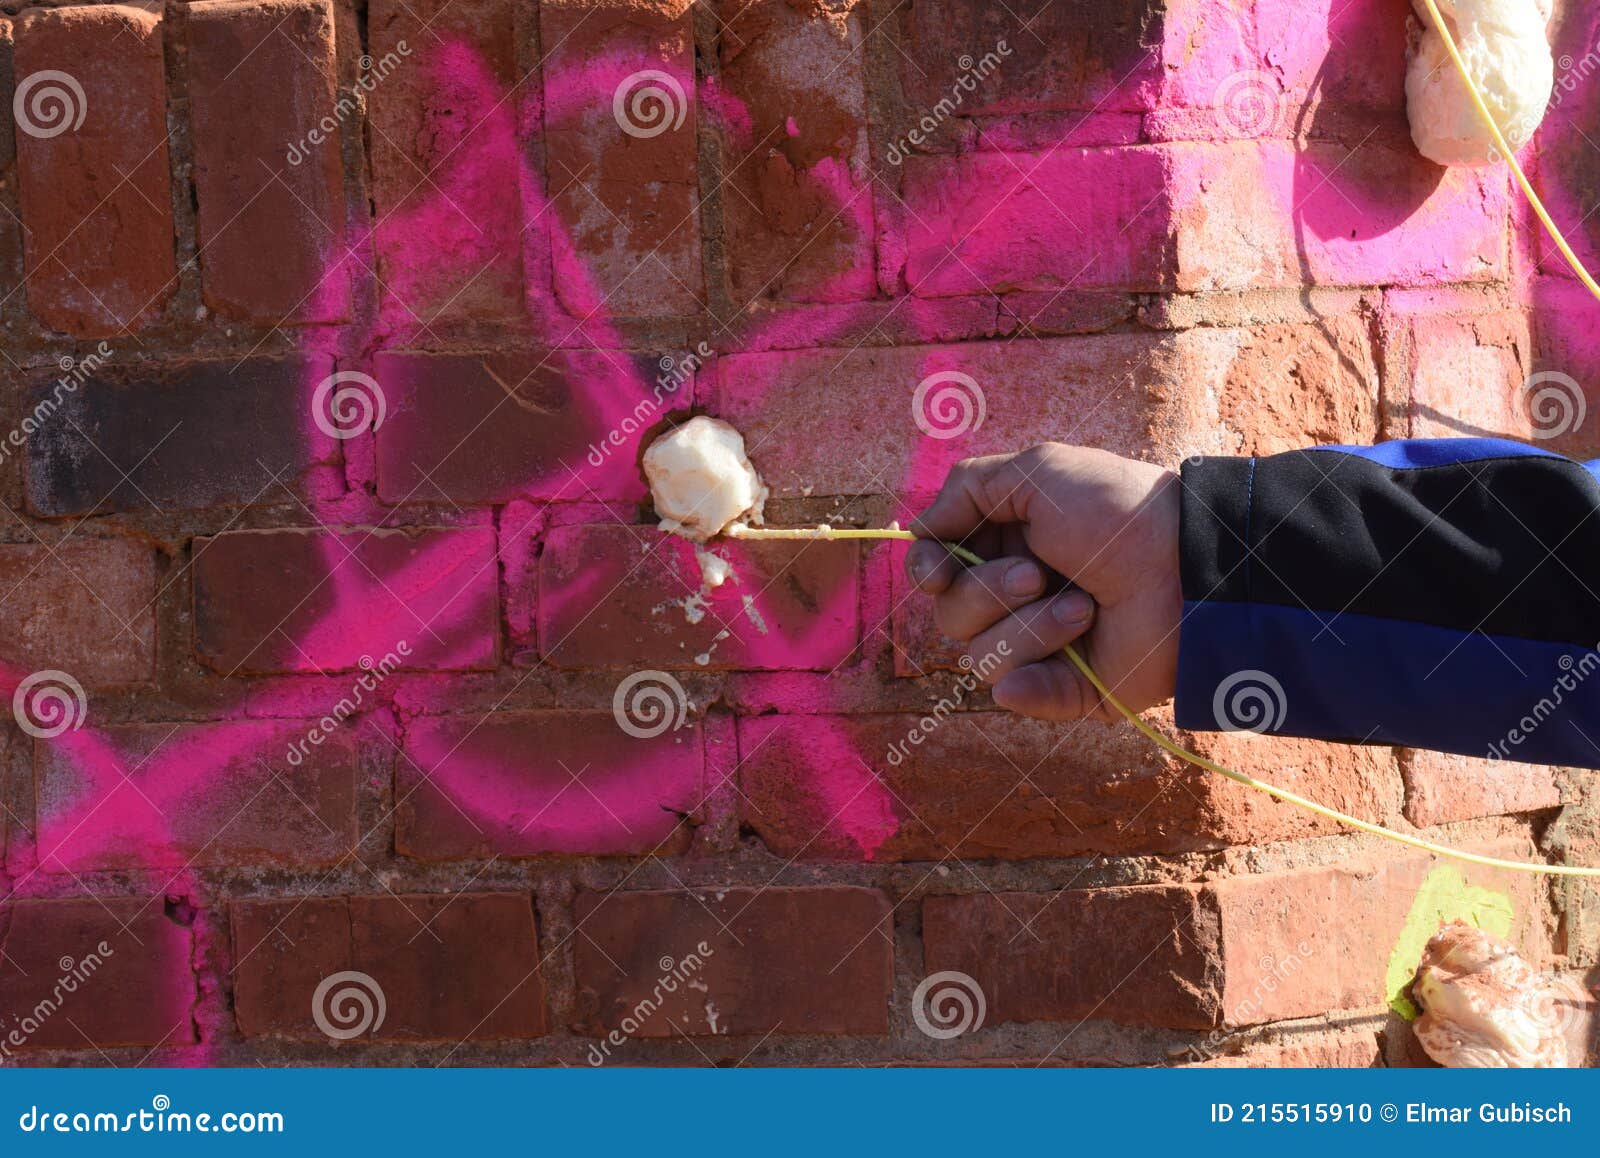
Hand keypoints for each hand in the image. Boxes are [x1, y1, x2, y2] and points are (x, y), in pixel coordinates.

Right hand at [906, 444, 1181, 721]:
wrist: (1184, 566)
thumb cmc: (1115, 510)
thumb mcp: (1037, 470)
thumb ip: (966, 488)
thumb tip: (918, 533)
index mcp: (1004, 546)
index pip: (935, 573)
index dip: (928, 571)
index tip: (939, 570)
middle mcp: (1014, 598)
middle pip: (949, 618)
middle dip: (988, 593)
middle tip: (1040, 572)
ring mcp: (1038, 646)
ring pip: (979, 657)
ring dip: (1030, 626)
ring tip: (1084, 605)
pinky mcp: (1064, 689)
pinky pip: (1015, 693)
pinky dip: (1035, 673)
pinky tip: (1078, 643)